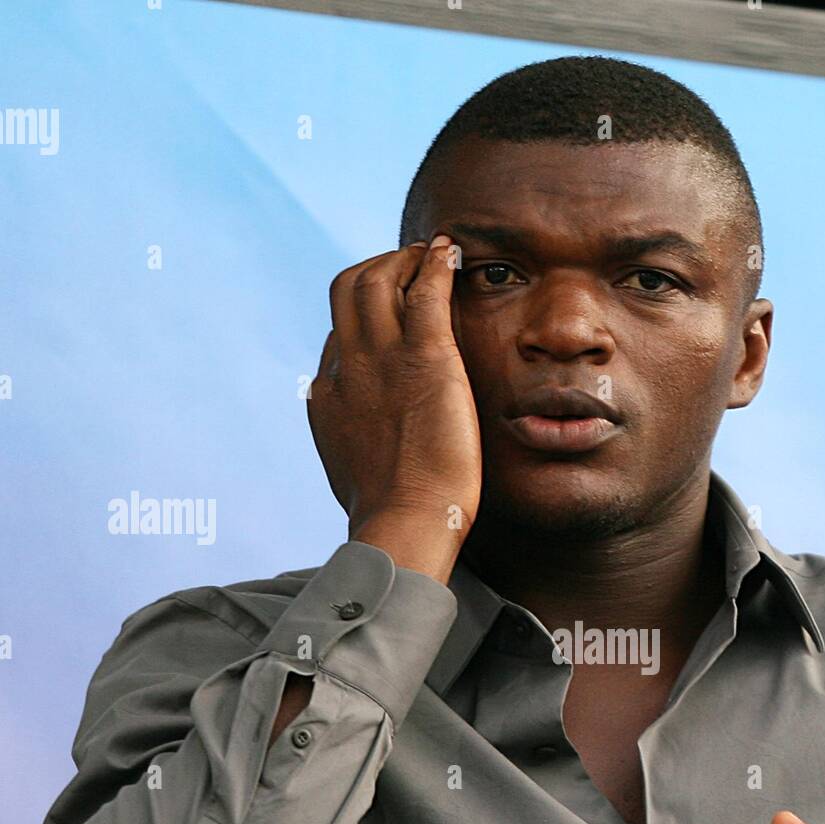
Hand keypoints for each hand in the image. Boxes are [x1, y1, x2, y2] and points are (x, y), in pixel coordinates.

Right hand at [307, 236, 481, 573]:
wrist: (405, 520)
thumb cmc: (390, 512)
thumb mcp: (351, 471)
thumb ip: (347, 442)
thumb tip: (352, 440)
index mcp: (327, 396)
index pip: (338, 335)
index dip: (363, 316)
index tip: (388, 312)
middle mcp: (347, 367)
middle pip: (347, 290)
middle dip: (376, 269)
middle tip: (408, 266)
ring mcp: (381, 358)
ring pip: (377, 279)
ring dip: (403, 260)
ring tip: (430, 256)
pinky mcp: (424, 357)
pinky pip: (426, 291)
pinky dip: (435, 264)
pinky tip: (449, 252)